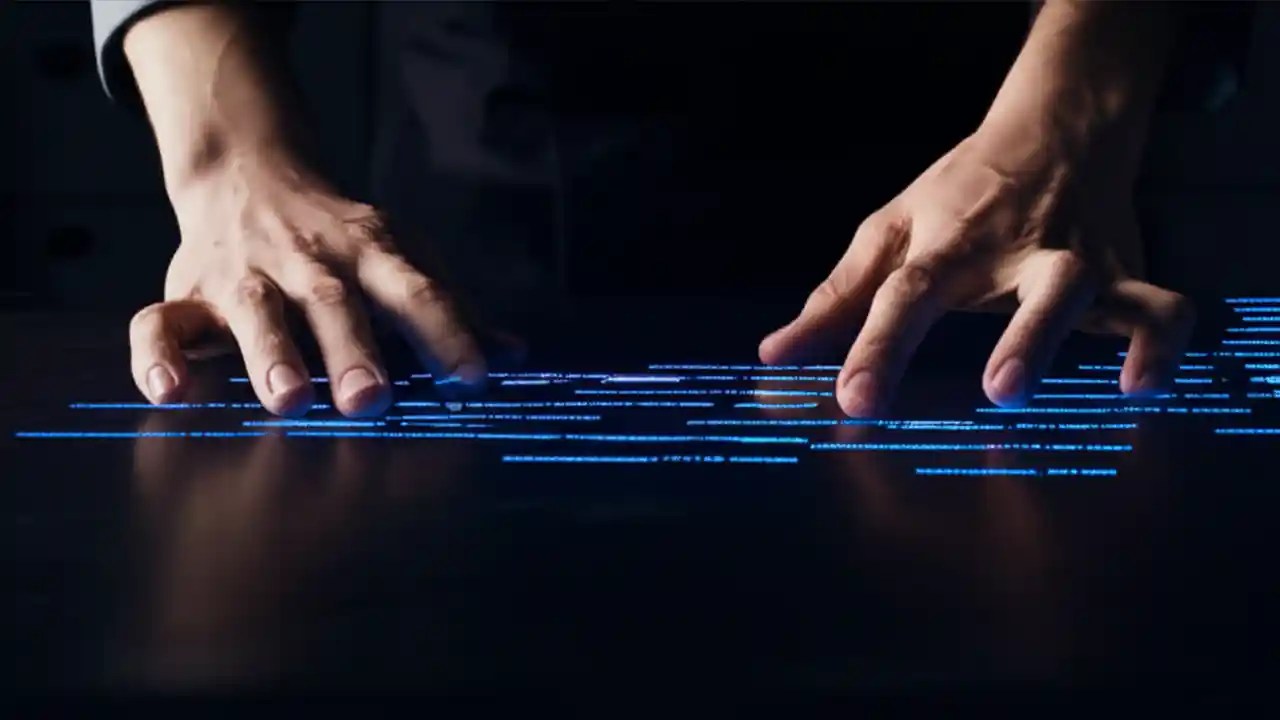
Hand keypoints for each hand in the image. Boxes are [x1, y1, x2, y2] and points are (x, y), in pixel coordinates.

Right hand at [129, 154, 486, 416]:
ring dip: (272, 354)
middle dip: (354, 351)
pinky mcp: (188, 292)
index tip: (474, 376)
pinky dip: (157, 356)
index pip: (416, 289)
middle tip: (372, 401)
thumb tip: (514, 353)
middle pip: (334, 303)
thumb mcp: (400, 257)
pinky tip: (171, 392)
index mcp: (371, 252)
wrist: (252, 174)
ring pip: (255, 312)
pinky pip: (161, 323)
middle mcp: (310, 262)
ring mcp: (245, 276)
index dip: (447, 330)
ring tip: (290, 399)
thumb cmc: (343, 238)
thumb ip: (451, 306)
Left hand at [759, 129, 1193, 416]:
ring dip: (1069, 335)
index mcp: (946, 249)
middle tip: (999, 390)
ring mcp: (1075, 261)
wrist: (1056, 129)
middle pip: (1015, 288)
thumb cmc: (961, 194)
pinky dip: (1160, 345)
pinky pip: (1160, 308)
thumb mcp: (891, 232)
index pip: (907, 296)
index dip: (878, 348)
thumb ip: (834, 299)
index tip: (855, 400)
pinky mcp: (1125, 271)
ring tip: (1047, 387)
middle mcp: (1013, 254)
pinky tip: (1139, 388)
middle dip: (1016, 337)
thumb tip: (774, 355)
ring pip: (1085, 292)